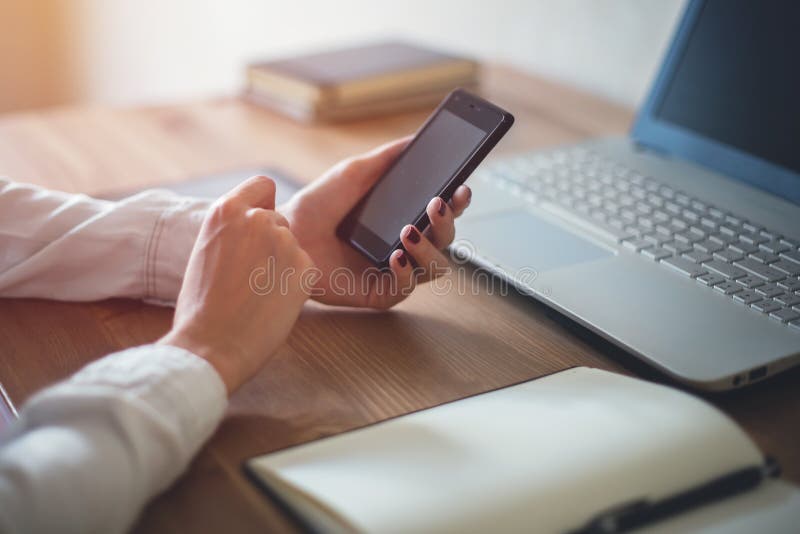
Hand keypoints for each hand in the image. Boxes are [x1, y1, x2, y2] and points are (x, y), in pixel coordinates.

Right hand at [159, 176, 313, 393]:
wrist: (211, 344)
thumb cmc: (201, 307)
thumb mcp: (206, 251)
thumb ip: (231, 232)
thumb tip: (251, 230)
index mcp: (225, 211)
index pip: (263, 186)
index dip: (264, 202)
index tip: (262, 217)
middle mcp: (257, 218)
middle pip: (278, 220)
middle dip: (271, 243)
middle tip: (252, 276)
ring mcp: (284, 241)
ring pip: (292, 246)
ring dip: (283, 264)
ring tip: (258, 294)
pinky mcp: (305, 266)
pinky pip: (305, 269)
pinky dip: (295, 284)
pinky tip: (272, 303)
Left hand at [279, 137, 472, 308]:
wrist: (285, 232)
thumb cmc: (315, 205)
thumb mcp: (354, 173)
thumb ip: (388, 158)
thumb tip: (417, 139)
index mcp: (402, 217)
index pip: (442, 213)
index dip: (457, 203)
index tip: (461, 188)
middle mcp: (403, 246)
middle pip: (445, 240)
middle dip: (447, 222)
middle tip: (436, 204)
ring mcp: (393, 272)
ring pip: (434, 268)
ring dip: (430, 248)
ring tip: (409, 230)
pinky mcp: (377, 293)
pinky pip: (405, 289)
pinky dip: (405, 272)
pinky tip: (395, 255)